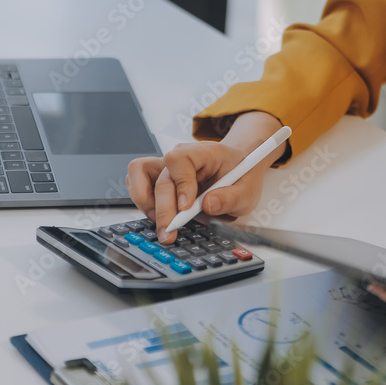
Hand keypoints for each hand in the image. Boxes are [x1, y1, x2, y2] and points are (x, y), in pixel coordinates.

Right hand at [126, 112, 284, 243]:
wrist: (236, 170)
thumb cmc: (241, 176)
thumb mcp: (247, 190)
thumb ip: (231, 198)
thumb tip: (208, 205)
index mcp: (204, 152)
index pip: (180, 160)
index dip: (181, 184)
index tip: (186, 207)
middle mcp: (181, 157)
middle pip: (161, 178)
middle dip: (163, 209)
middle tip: (169, 232)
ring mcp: (167, 167)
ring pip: (138, 174)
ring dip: (145, 202)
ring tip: (161, 223)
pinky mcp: (159, 179)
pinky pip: (138, 184)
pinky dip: (143, 202)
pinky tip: (159, 216)